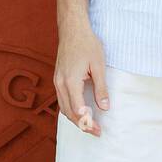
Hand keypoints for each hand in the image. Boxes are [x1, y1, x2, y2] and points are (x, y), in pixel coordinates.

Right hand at [53, 19, 108, 134]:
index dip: (88, 123)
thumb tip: (104, 107)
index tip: (98, 130)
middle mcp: (60, 84)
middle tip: (96, 131)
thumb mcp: (99, 66)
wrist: (73, 29)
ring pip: (63, 107)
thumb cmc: (87, 44)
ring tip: (89, 124)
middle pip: (68, 112)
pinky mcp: (58, 78)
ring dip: (75, 119)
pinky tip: (80, 111)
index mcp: (70, 82)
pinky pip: (62, 100)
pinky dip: (70, 109)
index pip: (78, 110)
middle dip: (82, 125)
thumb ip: (101, 88)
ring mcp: (57, 81)